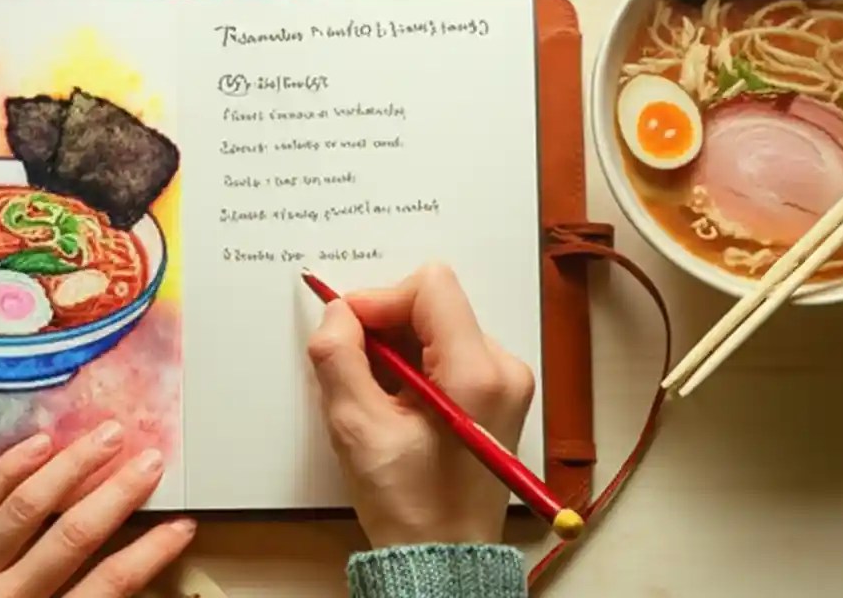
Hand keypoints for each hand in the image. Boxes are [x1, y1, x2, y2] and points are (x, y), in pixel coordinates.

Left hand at [0, 423, 194, 597]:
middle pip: (72, 538)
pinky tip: (38, 444)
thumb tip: (118, 582)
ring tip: (106, 436)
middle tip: (152, 458)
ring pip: (24, 511)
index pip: (107, 590)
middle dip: (117, 494)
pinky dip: (5, 472)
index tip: (181, 526)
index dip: (149, 555)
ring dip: (70, 469)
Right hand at [306, 263, 534, 547]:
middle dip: (386, 326)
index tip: (348, 329)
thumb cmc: (410, 505)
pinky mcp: (498, 394)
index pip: (430, 286)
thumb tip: (336, 313)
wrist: (444, 556)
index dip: (380, 299)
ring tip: (378, 395)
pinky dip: (415, 364)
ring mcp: (505, 381)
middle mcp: (503, 368)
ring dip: (398, 348)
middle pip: (436, 304)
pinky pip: (449, 352)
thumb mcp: (357, 429)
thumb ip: (339, 357)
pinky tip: (397, 403)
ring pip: (439, 326)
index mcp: (477, 373)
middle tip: (357, 369)